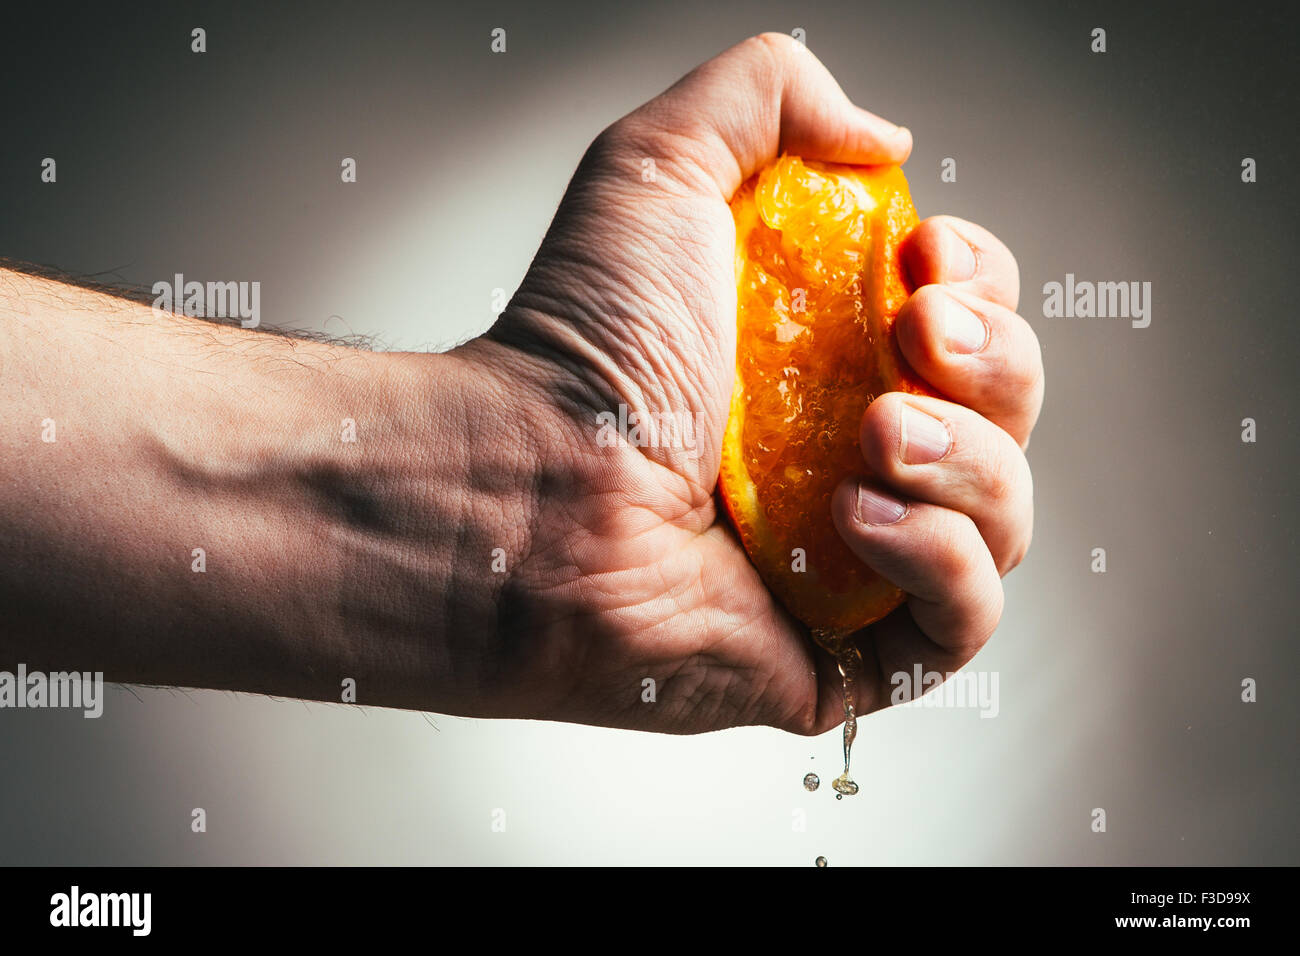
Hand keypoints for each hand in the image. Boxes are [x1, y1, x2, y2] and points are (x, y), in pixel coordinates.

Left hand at [469, 34, 1043, 732]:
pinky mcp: (846, 650)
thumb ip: (770, 95)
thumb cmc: (578, 347)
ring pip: (1006, 514)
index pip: (974, 322)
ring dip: (970, 462)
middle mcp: (852, 453)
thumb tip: (884, 140)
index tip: (921, 263)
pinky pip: (963, 620)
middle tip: (911, 338)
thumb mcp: (662, 166)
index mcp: (829, 355)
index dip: (981, 287)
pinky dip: (944, 562)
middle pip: (1010, 411)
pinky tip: (856, 520)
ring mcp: (856, 557)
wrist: (523, 489)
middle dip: (994, 363)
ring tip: (872, 436)